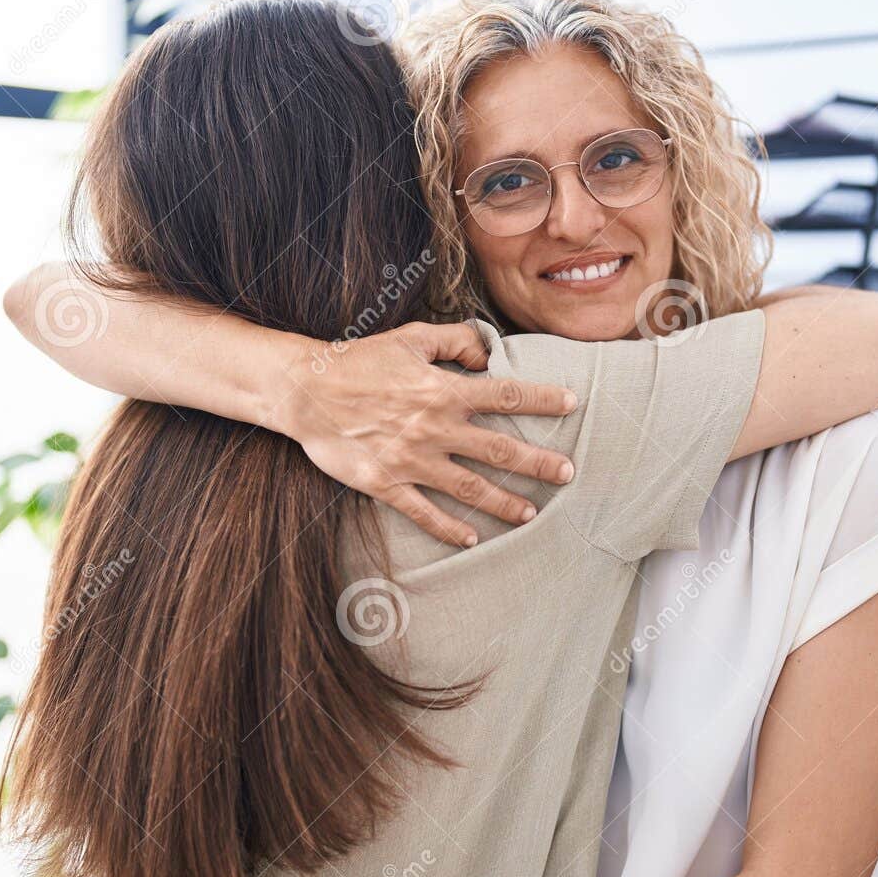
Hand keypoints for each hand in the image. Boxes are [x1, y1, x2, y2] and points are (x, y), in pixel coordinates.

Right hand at [279, 321, 576, 546]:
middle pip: (498, 449)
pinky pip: (424, 512)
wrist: (305, 390)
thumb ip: (454, 341)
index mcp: (442, 390)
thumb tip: (487, 352)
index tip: (572, 404)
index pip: (505, 396)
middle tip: (567, 473)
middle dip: (538, 463)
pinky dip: (450, 529)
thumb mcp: (410, 337)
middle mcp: (433, 427)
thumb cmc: (360, 361)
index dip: (542, 400)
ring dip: (504, 502)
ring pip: (469, 487)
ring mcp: (411, 460)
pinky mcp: (386, 483)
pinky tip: (473, 539)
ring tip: (531, 513)